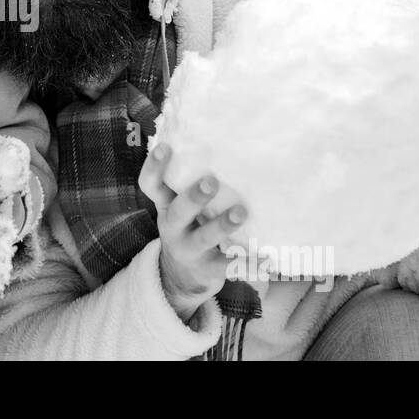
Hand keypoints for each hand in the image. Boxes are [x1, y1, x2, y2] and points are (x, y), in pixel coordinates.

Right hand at [139, 144, 245, 322]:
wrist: (181, 277)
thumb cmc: (188, 226)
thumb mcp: (179, 206)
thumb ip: (189, 184)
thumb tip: (220, 141)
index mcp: (166, 206)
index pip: (150, 185)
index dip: (154, 167)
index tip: (166, 147)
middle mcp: (173, 227)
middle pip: (178, 212)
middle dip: (194, 197)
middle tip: (212, 181)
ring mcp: (189, 249)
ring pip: (203, 238)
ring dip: (222, 225)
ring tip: (241, 213)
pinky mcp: (208, 269)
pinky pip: (228, 267)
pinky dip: (248, 264)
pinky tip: (267, 261)